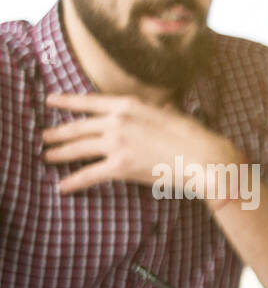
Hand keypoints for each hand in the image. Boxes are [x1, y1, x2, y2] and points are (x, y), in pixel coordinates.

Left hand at [42, 93, 241, 203]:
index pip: (88, 102)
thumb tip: (153, 111)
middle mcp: (116, 122)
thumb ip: (153, 111)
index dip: (66, 101)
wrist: (203, 158)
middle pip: (78, 127)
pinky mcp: (120, 167)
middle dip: (58, 133)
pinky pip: (89, 175)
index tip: (51, 101)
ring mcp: (116, 144)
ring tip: (47, 157)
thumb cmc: (194, 137)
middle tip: (45, 137)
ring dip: (60, 153)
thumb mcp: (169, 113)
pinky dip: (74, 181)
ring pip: (78, 149)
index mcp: (128, 105)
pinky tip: (62, 186)